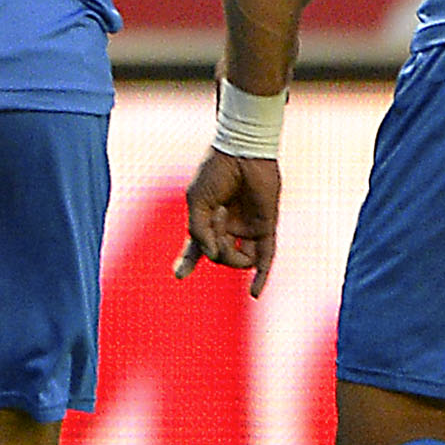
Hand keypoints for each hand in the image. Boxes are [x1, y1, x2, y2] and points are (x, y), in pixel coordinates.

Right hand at [175, 150, 279, 297]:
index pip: (197, 247)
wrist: (242, 152)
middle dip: (213, 241)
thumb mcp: (196, 201)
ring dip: (229, 248)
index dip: (187, 261)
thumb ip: (198, 230)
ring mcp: (246, 228)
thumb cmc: (216, 171)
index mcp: (207, 219)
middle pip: (218, 255)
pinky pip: (265, 257)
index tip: (179, 275)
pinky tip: (254, 293)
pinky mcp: (265, 227)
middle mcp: (227, 227)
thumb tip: (213, 256)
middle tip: (215, 213)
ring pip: (238, 259)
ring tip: (224, 215)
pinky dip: (260, 276)